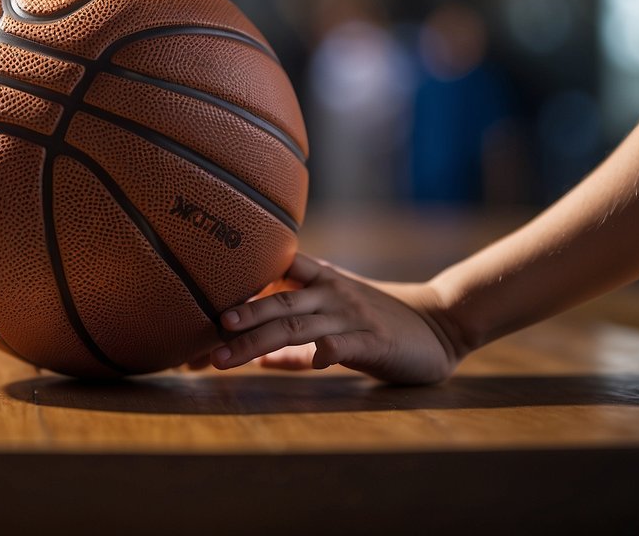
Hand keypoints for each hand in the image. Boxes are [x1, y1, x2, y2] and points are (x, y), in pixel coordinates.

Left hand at [208, 253, 462, 384]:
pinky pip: (347, 344)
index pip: (270, 278)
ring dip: (262, 341)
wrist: (441, 323)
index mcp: (317, 283)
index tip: (197, 308)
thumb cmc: (378, 324)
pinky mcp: (375, 340)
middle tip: (208, 331)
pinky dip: (329, 350)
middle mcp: (330, 294)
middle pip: (277, 304)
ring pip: (300, 327)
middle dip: (240, 318)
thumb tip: (258, 358)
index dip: (236, 292)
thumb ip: (295, 338)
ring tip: (231, 356)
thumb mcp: (332, 324)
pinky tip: (313, 361)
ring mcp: (351, 316)